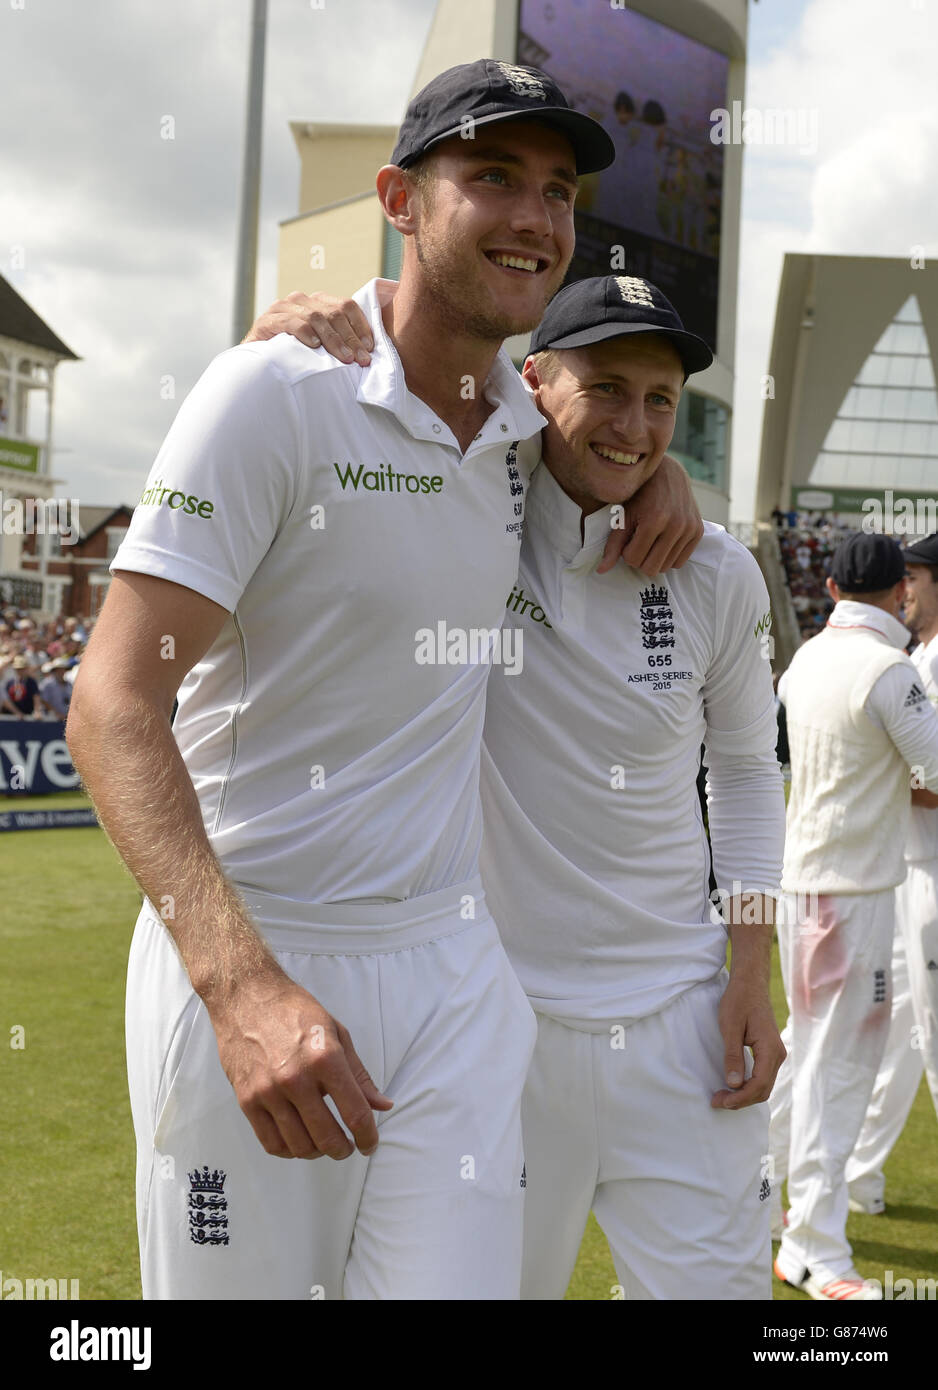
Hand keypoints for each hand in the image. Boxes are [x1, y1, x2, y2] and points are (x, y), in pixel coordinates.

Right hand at [207, 965, 392, 1158]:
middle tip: (347, 1147)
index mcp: (325, 1058)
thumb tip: (382, 1105)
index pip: (355, 1113)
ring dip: (317, 1152)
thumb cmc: (294, 1011)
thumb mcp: (337, 1033)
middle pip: (327, 1137)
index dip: (368, 1136)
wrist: (246, 997)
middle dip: (344, 1149)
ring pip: (299, 1146)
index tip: (370, 1143)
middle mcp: (296, 1079)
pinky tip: (298, 1141)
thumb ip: (359, 1075)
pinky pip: (271, 1143)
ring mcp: (268, 1092)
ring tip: (323, 1143)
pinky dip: (289, 1150)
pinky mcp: (246, 1100)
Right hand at [243, 290, 373, 365]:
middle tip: (361, 360)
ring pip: (315, 317)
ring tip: (345, 358)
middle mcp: (301, 300)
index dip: (361, 326)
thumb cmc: (294, 359)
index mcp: (317, 303)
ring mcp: (283, 308)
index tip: (370, 348)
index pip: (346, 306)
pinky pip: (290, 322)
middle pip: (333, 313)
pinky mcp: (266, 321)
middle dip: (350, 338)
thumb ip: (341, 342)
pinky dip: (305, 333)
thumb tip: (370, 352)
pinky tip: (315, 346)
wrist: (257, 366)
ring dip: (333, 339)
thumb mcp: (322, 348)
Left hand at [596, 454, 702, 576]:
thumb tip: (601, 570)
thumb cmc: (639, 495)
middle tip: (639, 543)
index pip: (634, 559)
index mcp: (654, 520)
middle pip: (651, 568)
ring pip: (666, 567)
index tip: (628, 540)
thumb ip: (613, 545)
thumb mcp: (623, 517)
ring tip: (651, 541)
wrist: (667, 474)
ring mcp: (689, 528)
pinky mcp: (698, 531)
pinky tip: (663, 542)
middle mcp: (675, 525)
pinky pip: (680, 562)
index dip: (627, 553)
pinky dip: (669, 557)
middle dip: (641, 559)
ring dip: (655, 558)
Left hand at [710, 977, 784, 1109]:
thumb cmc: (738, 1001)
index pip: (758, 1085)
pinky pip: (763, 1077)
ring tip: (722, 1096)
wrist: (750, 983)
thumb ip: (732, 1056)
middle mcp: (778, 1054)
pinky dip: (749, 1086)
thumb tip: (733, 1084)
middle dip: (741, 1100)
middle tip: (717, 1101)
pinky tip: (733, 1087)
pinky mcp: (770, 1052)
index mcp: (770, 1049)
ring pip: (764, 1085)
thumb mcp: (730, 1027)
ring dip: (744, 1095)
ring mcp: (776, 1054)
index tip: (720, 1101)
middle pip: (763, 1089)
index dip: (740, 1098)